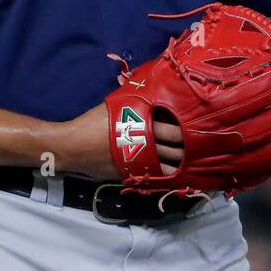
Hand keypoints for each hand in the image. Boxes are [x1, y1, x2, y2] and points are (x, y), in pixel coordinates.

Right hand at [58, 104, 184, 179]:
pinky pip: (156, 177)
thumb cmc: (92, 123)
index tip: (193, 127)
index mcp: (140, 123)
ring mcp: (139, 161)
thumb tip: (149, 94)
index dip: (183, 128)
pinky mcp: (133, 174)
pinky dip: (168, 176)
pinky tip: (176, 175)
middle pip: (173, 145)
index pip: (170, 127)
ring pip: (168, 163)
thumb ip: (134, 102)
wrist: (73, 147)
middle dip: (186, 145)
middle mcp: (143, 143)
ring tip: (191, 161)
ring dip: (181, 162)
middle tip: (196, 144)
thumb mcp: (114, 106)